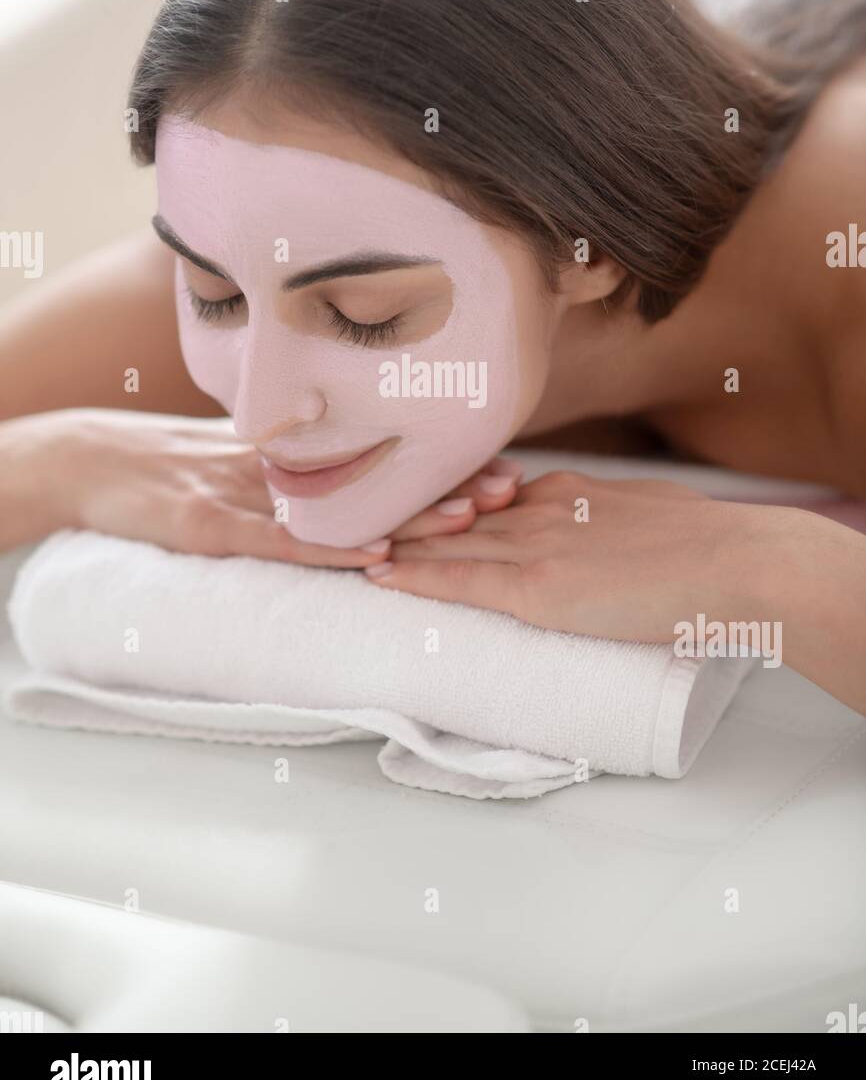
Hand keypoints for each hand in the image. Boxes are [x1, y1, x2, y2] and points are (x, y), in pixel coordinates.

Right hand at [12, 408, 521, 565]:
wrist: (91, 461)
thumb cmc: (165, 466)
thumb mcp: (238, 458)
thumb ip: (292, 465)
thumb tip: (348, 473)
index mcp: (295, 457)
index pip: (381, 460)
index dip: (442, 467)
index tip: (502, 469)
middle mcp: (285, 470)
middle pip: (377, 480)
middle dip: (446, 487)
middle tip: (511, 490)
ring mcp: (251, 497)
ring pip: (341, 508)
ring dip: (406, 515)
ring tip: (470, 518)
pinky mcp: (216, 527)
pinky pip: (280, 541)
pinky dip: (329, 549)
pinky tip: (376, 556)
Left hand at [365, 469, 771, 641]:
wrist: (738, 563)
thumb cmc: (708, 545)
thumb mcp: (642, 513)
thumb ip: (604, 518)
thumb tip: (593, 534)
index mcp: (564, 490)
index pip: (482, 494)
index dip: (436, 502)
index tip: (400, 503)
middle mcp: (538, 508)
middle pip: (449, 510)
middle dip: (395, 516)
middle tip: (345, 516)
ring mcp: (535, 547)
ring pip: (443, 542)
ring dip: (390, 545)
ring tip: (339, 547)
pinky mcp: (539, 589)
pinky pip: (460, 582)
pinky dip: (413, 580)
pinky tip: (376, 579)